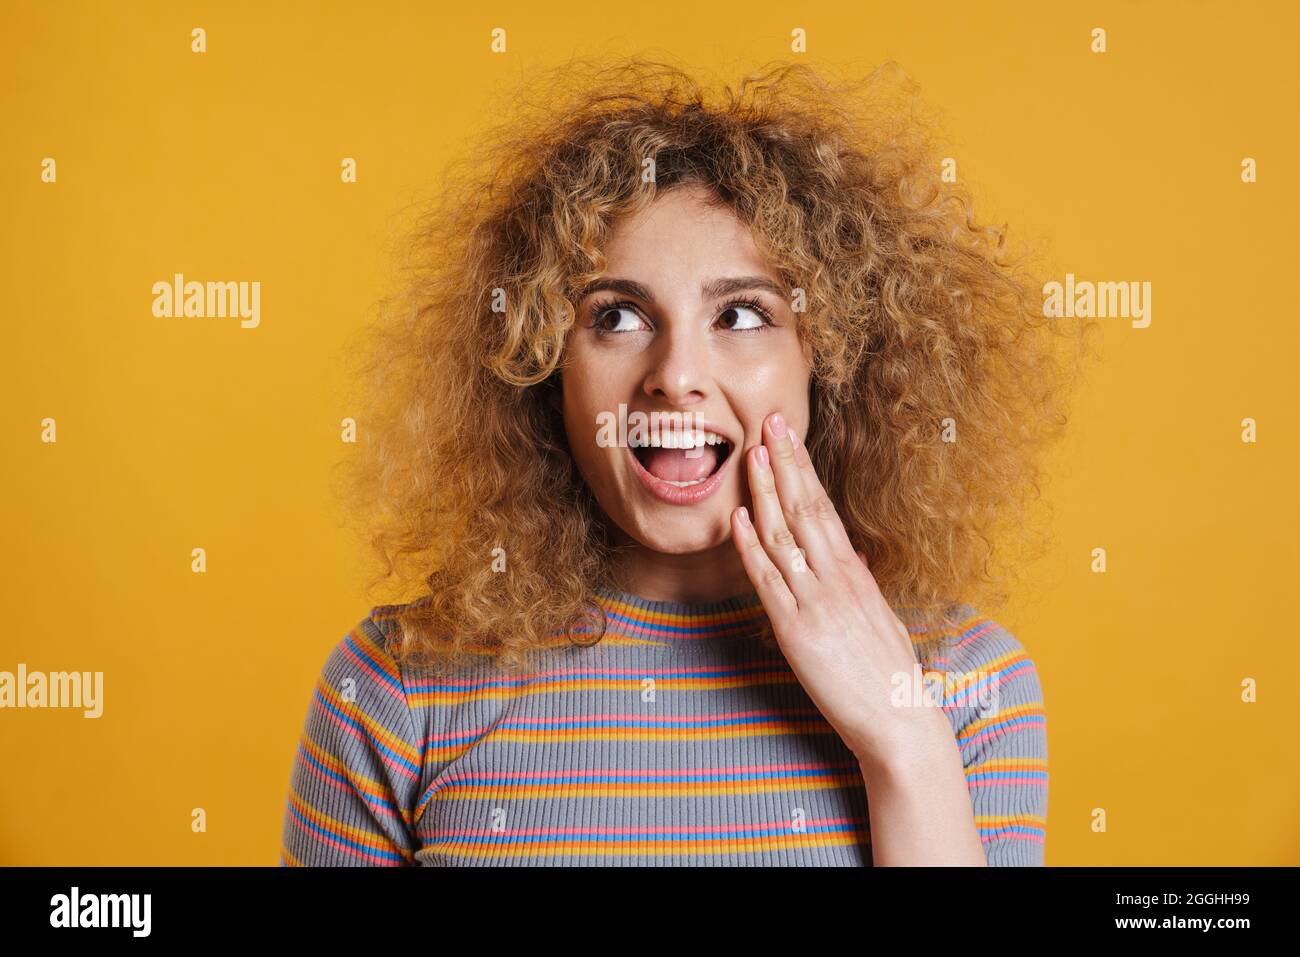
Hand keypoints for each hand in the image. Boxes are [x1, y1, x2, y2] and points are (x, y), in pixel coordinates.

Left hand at [729, 411, 947, 768]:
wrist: (899, 721)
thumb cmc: (890, 675)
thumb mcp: (879, 618)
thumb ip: (862, 584)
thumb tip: (854, 556)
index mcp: (855, 572)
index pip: (823, 507)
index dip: (802, 469)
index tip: (788, 437)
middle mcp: (836, 578)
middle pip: (805, 508)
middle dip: (784, 463)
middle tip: (768, 421)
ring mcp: (815, 601)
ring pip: (784, 535)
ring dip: (764, 492)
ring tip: (750, 454)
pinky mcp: (796, 630)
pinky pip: (768, 580)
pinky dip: (750, 547)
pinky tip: (739, 519)